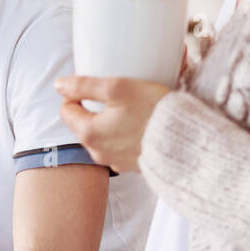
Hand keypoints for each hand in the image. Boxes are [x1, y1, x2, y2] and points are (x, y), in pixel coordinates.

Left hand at [54, 76, 172, 172]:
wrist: (189, 141)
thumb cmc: (154, 111)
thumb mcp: (118, 88)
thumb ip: (85, 85)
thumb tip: (59, 85)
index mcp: (89, 133)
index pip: (66, 110)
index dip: (78, 94)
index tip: (97, 87)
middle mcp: (98, 153)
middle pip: (84, 124)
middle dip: (95, 109)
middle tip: (118, 97)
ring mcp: (115, 161)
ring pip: (102, 136)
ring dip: (111, 122)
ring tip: (132, 110)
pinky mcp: (133, 165)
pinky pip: (120, 146)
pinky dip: (125, 135)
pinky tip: (141, 125)